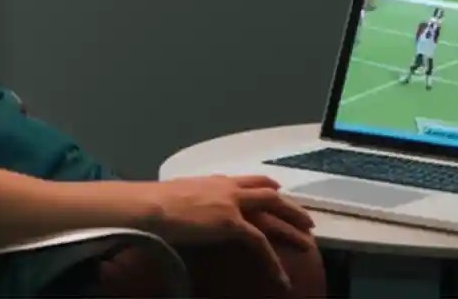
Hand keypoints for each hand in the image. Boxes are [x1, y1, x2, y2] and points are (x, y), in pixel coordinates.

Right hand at [146, 175, 313, 286]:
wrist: (150, 206)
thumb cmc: (154, 203)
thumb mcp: (176, 196)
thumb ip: (189, 200)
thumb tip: (184, 209)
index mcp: (216, 181)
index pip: (249, 181)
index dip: (267, 186)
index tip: (278, 191)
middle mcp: (228, 188)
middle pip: (268, 194)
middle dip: (290, 206)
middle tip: (306, 220)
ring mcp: (232, 204)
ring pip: (273, 213)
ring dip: (292, 228)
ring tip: (307, 243)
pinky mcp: (232, 223)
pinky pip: (260, 243)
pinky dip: (273, 261)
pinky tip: (280, 276)